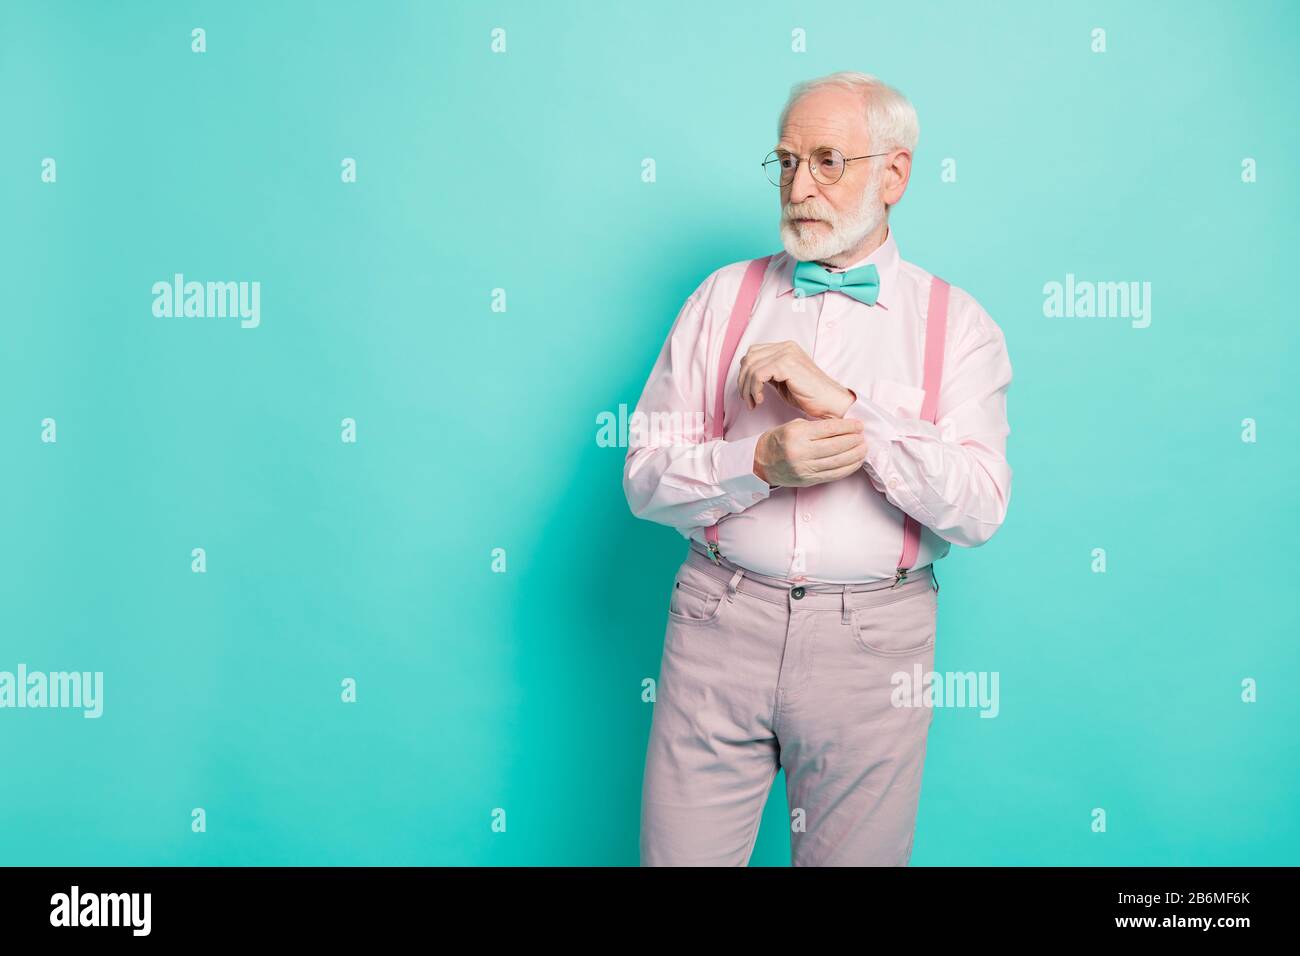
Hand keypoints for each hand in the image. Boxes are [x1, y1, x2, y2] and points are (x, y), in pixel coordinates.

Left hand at [738, 341, 855, 419]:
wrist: (830, 401)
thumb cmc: (809, 395)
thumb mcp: (783, 381)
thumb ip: (768, 373)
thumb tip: (747, 376)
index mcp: (785, 347)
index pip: (753, 353)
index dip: (745, 373)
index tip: (747, 392)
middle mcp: (786, 346)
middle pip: (749, 358)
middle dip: (743, 382)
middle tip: (748, 400)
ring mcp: (786, 353)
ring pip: (751, 367)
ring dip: (747, 388)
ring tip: (754, 403)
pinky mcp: (786, 364)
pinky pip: (758, 375)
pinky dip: (754, 390)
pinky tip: (761, 400)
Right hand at [752, 417, 866, 487]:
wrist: (761, 462)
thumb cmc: (779, 440)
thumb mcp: (794, 426)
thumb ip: (817, 426)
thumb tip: (844, 427)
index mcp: (798, 434)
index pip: (830, 429)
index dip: (848, 427)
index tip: (859, 425)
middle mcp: (801, 452)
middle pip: (836, 446)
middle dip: (854, 440)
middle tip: (863, 437)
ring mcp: (805, 468)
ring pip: (837, 461)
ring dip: (855, 455)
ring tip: (863, 448)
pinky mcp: (808, 480)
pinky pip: (833, 475)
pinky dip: (848, 468)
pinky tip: (856, 462)